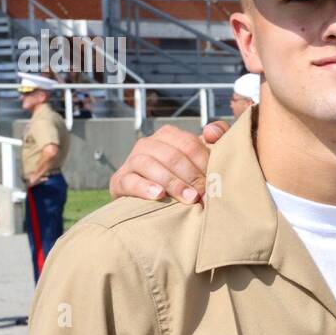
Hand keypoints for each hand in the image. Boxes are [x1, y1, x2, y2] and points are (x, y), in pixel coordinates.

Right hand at [107, 121, 227, 202]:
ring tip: (188, 198)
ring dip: (172, 182)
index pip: (189, 144)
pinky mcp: (119, 181)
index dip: (204, 163)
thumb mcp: (201, 159)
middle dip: (190, 175)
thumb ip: (214, 141)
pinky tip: (158, 195)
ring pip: (149, 164)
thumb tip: (210, 131)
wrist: (153, 203)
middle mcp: (147, 144)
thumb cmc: (184, 179)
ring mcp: (131, 162)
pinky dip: (144, 187)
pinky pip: (129, 181)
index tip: (215, 181)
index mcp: (168, 136)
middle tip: (204, 194)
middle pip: (171, 155)